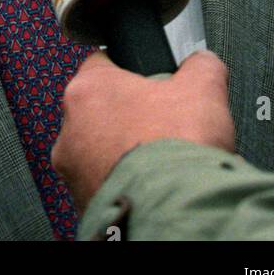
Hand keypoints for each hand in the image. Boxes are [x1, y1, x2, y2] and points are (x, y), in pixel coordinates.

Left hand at [52, 49, 235, 212]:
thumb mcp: (203, 88)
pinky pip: (105, 183)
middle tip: (164, 126)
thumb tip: (202, 64)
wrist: (172, 211)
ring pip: (101, 149)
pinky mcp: (83, 203)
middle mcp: (70, 128)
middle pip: (103, 110)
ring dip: (127, 151)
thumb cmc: (176, 147)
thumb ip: (200, 65)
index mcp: (87, 89)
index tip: (151, 83)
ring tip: (161, 160)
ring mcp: (73, 170)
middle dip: (132, 116)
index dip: (133, 71)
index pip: (103, 63)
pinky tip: (152, 184)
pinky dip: (126, 182)